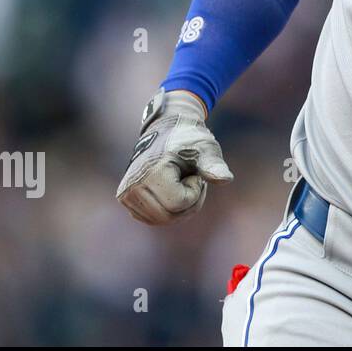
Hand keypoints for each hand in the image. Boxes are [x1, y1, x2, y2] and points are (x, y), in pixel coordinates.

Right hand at [116, 88, 233, 224]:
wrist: (166, 130)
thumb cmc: (189, 140)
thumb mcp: (205, 149)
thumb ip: (213, 165)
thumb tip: (226, 179)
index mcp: (150, 173)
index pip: (179, 203)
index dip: (194, 190)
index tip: (192, 171)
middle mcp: (131, 186)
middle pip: (169, 217)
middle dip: (189, 201)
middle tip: (190, 178)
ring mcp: (125, 195)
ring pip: (162, 220)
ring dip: (179, 206)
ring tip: (180, 182)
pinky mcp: (126, 200)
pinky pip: (154, 218)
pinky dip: (167, 209)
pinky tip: (170, 189)